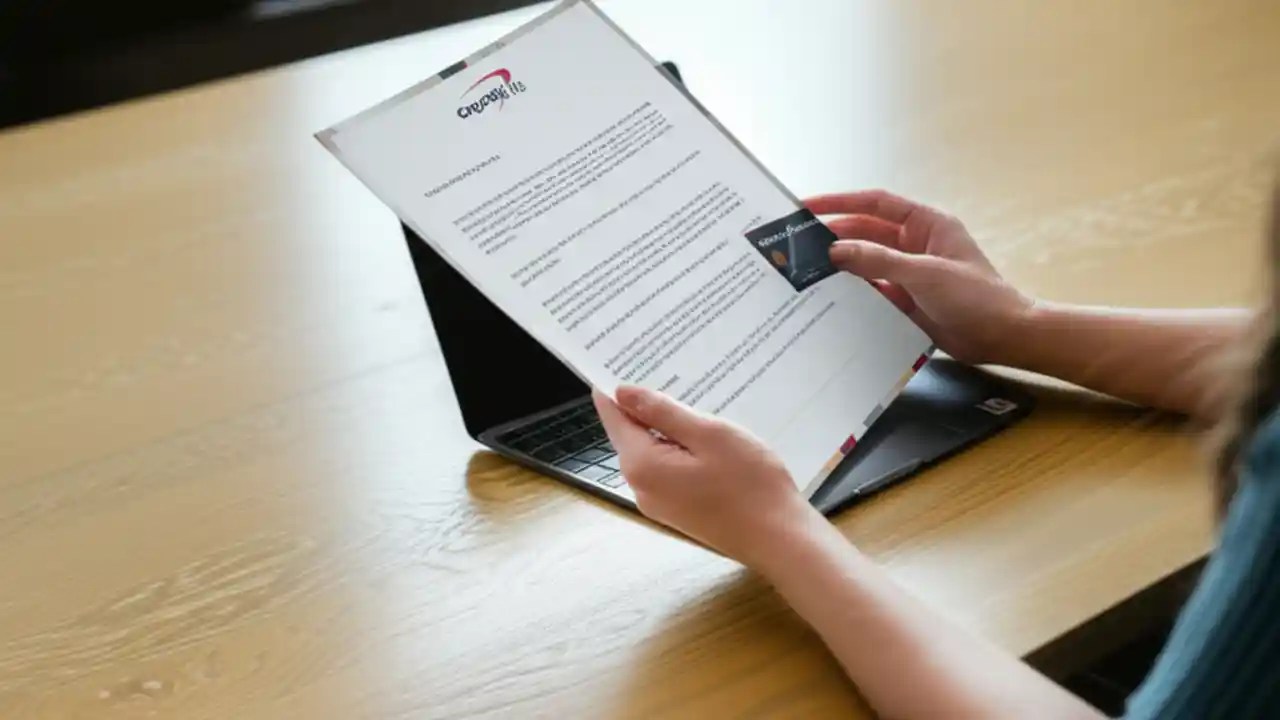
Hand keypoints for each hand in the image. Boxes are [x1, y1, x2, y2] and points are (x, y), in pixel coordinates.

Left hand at [592, 386, 814, 567]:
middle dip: (644, 405)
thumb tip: (622, 393)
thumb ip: (662, 412)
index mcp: (642, 465)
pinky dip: (677, 448)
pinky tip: (702, 436)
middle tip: (665, 369)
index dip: (614, 388)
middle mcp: (641, 487)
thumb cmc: (750, 484)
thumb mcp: (709, 434)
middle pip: (630, 435)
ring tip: (691, 398)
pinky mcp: (678, 510)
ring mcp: (659, 503)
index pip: (613, 417)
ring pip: (651, 451)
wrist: (780, 539)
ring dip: (665, 427)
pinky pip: (666, 469)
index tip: (622, 360)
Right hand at [805, 189, 1033, 364]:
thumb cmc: (975, 297)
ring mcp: (909, 272)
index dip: (840, 202)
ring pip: (865, 262)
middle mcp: (914, 244)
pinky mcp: (906, 299)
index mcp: (926, 224)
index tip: (806, 206)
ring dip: (840, 266)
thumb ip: (878, 261)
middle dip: (834, 235)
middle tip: (796, 244)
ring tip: (804, 270)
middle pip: (866, 232)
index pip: (876, 203)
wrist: (1003, 337)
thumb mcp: (925, 274)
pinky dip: (851, 293)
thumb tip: (835, 250)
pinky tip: (828, 298)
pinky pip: (872, 290)